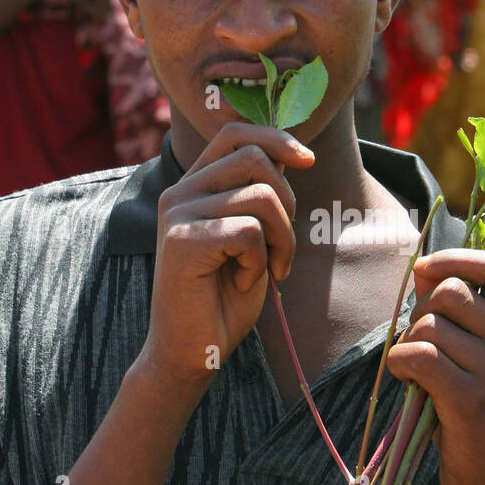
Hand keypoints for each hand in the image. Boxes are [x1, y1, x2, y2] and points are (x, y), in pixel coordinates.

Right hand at [135, 124, 315, 394]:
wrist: (193, 350)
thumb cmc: (224, 297)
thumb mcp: (252, 237)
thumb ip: (261, 196)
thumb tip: (292, 154)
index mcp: (194, 186)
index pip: (235, 134)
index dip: (277, 138)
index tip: (307, 160)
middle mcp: (179, 191)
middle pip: (256, 159)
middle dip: (287, 203)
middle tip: (281, 248)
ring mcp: (177, 214)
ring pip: (260, 197)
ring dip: (281, 239)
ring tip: (266, 269)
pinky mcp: (181, 241)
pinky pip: (248, 232)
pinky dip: (260, 262)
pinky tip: (242, 282)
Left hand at [386, 249, 484, 484]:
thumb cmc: (475, 406)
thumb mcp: (479, 352)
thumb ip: (456, 309)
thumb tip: (422, 268)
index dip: (455, 257)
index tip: (425, 269)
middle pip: (450, 292)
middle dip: (420, 312)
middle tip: (420, 343)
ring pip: (429, 325)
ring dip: (407, 343)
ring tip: (416, 369)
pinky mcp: (473, 399)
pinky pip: (419, 356)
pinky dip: (399, 363)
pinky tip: (405, 379)